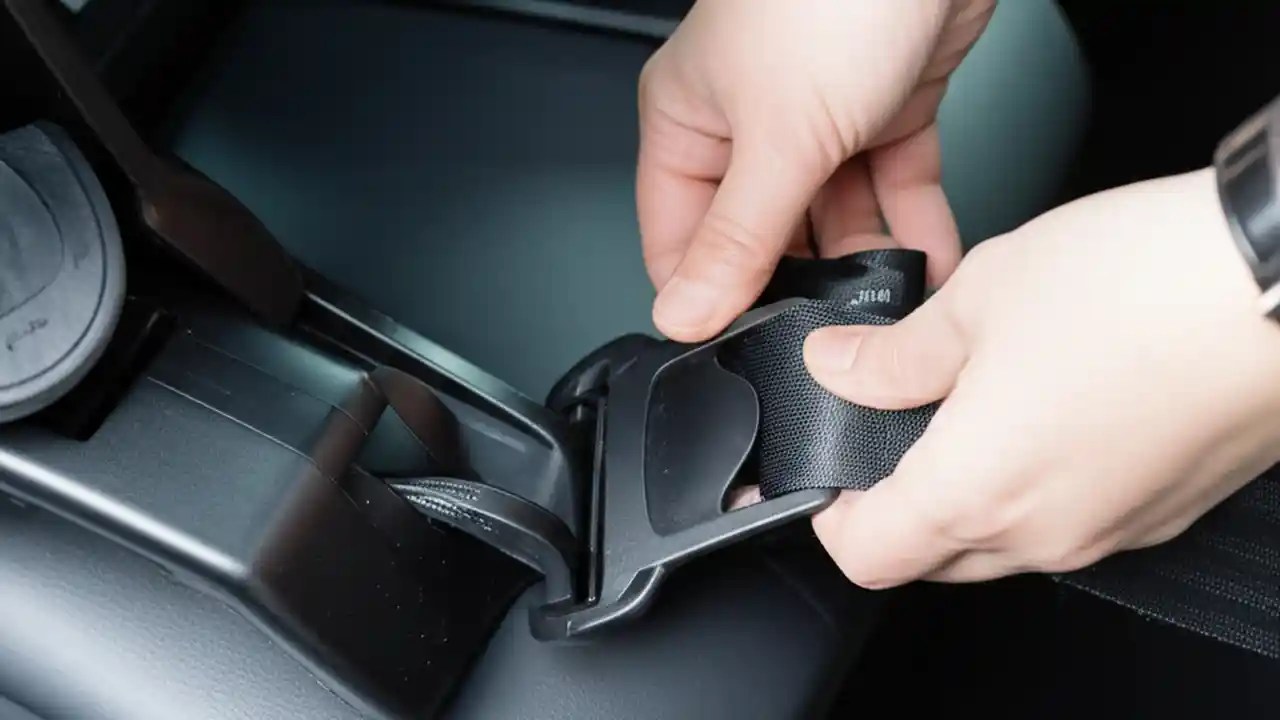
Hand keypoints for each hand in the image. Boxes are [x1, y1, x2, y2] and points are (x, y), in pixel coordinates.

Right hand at [637, 0, 994, 340]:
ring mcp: (819, 122)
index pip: (680, 241)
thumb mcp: (776, 141)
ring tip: (888, 300)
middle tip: (828, 324)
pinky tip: (926, 263)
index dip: (709, 296)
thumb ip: (736, 239)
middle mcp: (750, 126)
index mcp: (692, 124)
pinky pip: (893, 192)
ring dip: (865, 261)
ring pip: (834, 220)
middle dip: (800, 281)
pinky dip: (913, 228)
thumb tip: (685, 311)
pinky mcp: (884, 114)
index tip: (746, 341)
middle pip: (764, 238)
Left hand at [803, 168, 1279, 586]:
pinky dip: (1031, 485)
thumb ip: (895, 353)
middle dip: (892, 503)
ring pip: (998, 544)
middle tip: (887, 425)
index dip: (825, 514)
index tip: (823, 466)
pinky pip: (1066, 523)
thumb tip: (839, 367)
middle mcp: (1042, 533)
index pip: (863, 554)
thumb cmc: (1144, 284)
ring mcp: (1107, 531)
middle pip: (927, 556)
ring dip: (962, 494)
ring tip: (968, 402)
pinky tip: (1042, 406)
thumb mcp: (981, 297)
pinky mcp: (1158, 513)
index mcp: (976, 490)